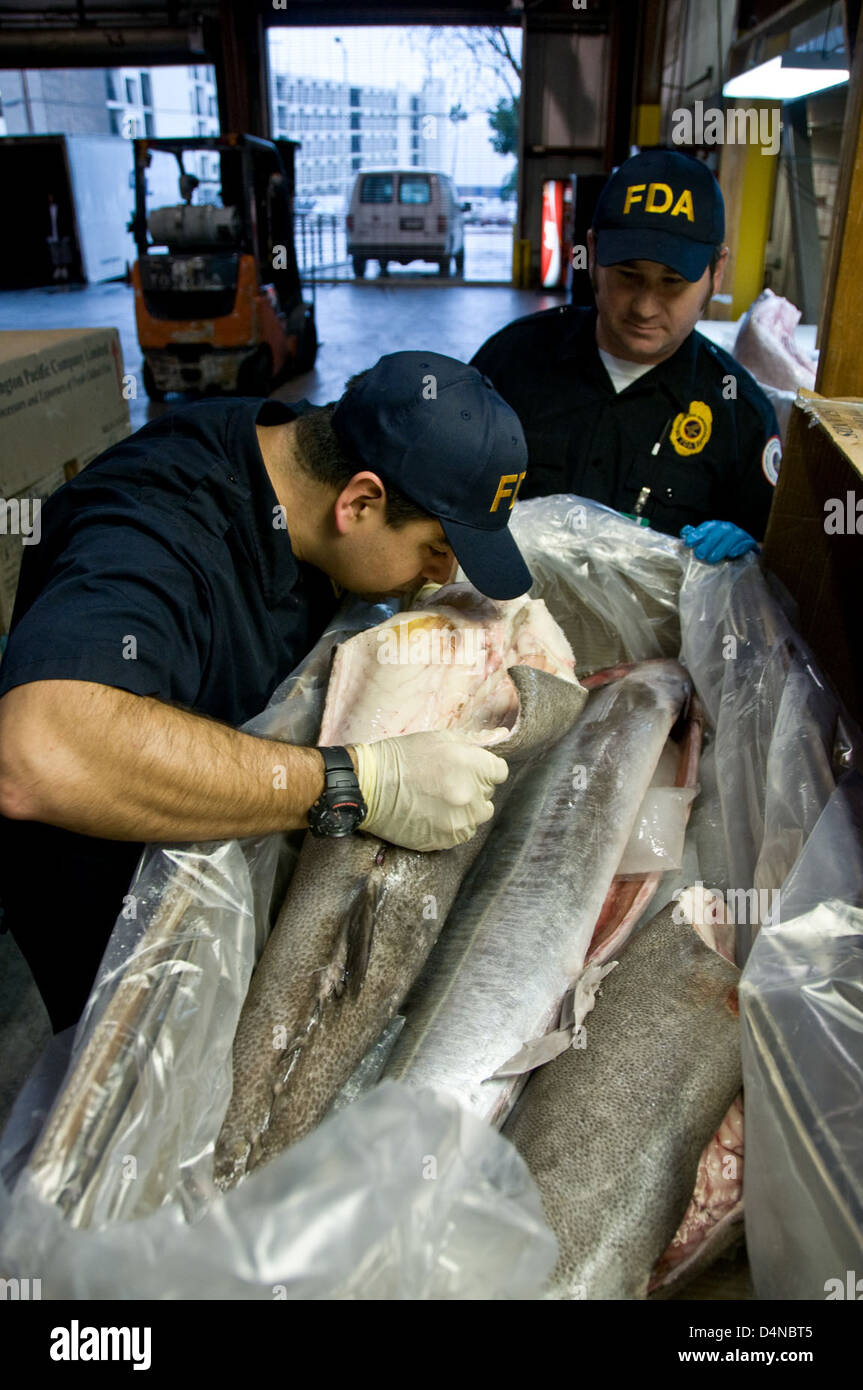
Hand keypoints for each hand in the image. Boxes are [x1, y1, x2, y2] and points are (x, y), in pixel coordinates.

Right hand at [351, 729, 508, 851]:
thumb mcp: (438, 738)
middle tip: (445, 783)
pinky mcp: (445, 839)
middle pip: (488, 795)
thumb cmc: (402, 756)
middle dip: (473, 789)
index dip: (483, 770)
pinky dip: (450, 826)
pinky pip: (461, 834)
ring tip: (437, 800)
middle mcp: (470, 795)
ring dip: (464, 810)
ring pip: (477, 817)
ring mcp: (458, 820)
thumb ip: (474, 740)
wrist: (369, 786)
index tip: (467, 770)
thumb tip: (502, 735)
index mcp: (472, 765)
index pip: (499, 772)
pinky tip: (430, 814)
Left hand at [680, 521, 758, 563]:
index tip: (689, 542)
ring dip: (721, 548)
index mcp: (716, 526)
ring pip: (731, 537)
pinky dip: (739, 548)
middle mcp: (727, 528)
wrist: (742, 551)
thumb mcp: (706, 543)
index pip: (707, 527)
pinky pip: (745, 543)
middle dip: (708, 543)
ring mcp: (739, 534)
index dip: (698, 533)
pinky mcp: (749, 542)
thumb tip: (685, 532)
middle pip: (718, 532)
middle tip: (700, 555)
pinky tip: (732, 554)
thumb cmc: (720, 548)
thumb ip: (695, 538)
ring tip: (712, 559)